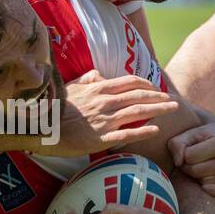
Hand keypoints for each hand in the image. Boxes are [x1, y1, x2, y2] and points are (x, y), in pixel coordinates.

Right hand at [40, 71, 178, 156]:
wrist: (41, 126)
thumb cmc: (54, 106)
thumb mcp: (71, 86)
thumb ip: (87, 79)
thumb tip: (99, 75)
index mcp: (99, 88)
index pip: (130, 82)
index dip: (147, 84)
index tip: (157, 88)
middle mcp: (105, 102)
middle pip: (139, 96)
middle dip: (160, 97)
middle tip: (173, 100)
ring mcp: (104, 121)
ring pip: (138, 113)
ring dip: (158, 110)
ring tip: (172, 110)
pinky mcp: (101, 138)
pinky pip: (127, 135)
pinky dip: (143, 131)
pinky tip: (155, 130)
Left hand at [168, 118, 214, 200]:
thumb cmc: (204, 137)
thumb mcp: (190, 134)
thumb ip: (177, 143)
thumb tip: (178, 162)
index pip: (189, 157)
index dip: (184, 155)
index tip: (189, 151)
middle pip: (196, 171)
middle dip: (189, 167)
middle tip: (194, 161)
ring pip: (205, 184)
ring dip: (199, 178)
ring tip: (204, 166)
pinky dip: (214, 192)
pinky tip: (207, 187)